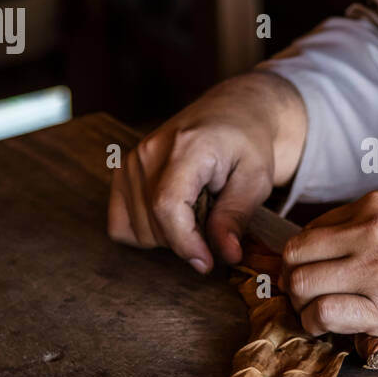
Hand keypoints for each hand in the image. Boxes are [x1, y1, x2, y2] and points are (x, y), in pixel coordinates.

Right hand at [107, 70, 306, 272]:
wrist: (230, 114)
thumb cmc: (247, 144)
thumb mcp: (256, 179)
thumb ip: (237, 216)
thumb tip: (227, 255)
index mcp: (185, 147)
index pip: (167, 206)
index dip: (185, 243)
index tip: (207, 262)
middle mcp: (149, 152)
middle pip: (153, 224)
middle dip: (186, 241)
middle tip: (214, 220)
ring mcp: (131, 161)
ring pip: (137, 230)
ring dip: (169, 236)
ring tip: (197, 210)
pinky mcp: (122, 172)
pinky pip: (120, 225)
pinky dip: (146, 232)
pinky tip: (174, 216)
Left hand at [280, 190, 377, 350]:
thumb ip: (377, 222)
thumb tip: (335, 237)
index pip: (313, 228)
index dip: (306, 255)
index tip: (314, 272)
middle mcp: (373, 232)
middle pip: (296, 253)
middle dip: (293, 277)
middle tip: (305, 294)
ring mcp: (377, 270)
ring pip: (301, 283)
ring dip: (300, 303)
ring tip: (315, 313)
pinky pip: (324, 314)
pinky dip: (314, 324)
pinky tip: (326, 328)